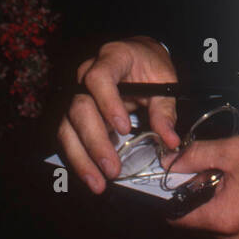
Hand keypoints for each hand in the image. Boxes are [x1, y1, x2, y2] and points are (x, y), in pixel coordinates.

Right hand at [57, 36, 179, 193]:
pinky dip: (78, 158)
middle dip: (95, 142)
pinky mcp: (73, 112)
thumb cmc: (150, 65)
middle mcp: (86, 73)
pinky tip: (91, 176)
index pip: (99, 78)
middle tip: (112, 168)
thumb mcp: (164, 80)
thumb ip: (165, 109)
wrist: (136, 56)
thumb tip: (170, 140)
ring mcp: (76, 93)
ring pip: (68, 126)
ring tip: (98, 183)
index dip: (108, 103)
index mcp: (112, 58)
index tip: (124, 128)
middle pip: (80, 108)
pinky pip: (68, 136)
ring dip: (82, 158)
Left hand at [163, 132, 238, 238]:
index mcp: (223, 220)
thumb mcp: (233, 150)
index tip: (179, 175)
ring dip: (220, 199)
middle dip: (202, 193)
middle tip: (219, 167)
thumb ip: (195, 156)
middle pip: (200, 219)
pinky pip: (238, 224)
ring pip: (219, 221)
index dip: (173, 194)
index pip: (178, 218)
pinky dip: (237, 206)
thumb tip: (169, 161)